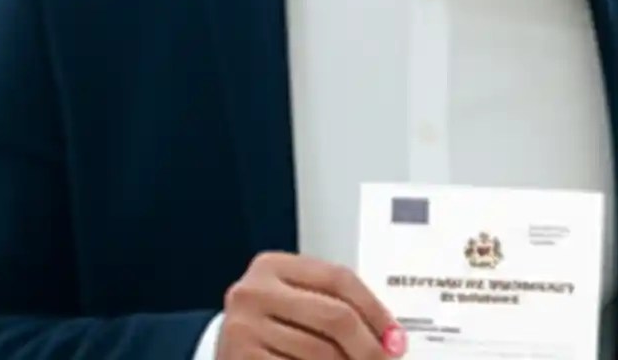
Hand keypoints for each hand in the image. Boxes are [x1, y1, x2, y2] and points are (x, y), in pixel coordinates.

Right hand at [216, 251, 404, 359]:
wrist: (221, 352)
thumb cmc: (271, 325)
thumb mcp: (296, 301)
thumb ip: (336, 305)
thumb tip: (390, 337)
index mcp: (272, 266)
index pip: (339, 279)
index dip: (375, 309)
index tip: (395, 336)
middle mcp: (253, 293)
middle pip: (335, 316)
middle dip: (369, 345)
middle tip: (387, 359)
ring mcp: (244, 330)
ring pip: (322, 353)